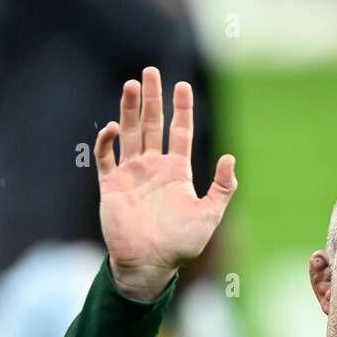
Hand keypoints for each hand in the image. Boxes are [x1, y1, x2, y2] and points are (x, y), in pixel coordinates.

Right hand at [95, 67, 236, 300]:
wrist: (150, 264)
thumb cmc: (181, 244)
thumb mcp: (210, 215)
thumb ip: (222, 188)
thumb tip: (230, 158)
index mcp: (176, 172)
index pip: (179, 132)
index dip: (181, 109)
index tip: (182, 85)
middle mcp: (153, 168)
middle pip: (152, 124)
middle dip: (152, 98)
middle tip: (150, 71)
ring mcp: (131, 175)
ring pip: (130, 133)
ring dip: (130, 109)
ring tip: (132, 84)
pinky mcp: (111, 186)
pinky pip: (107, 157)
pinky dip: (107, 142)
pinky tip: (113, 128)